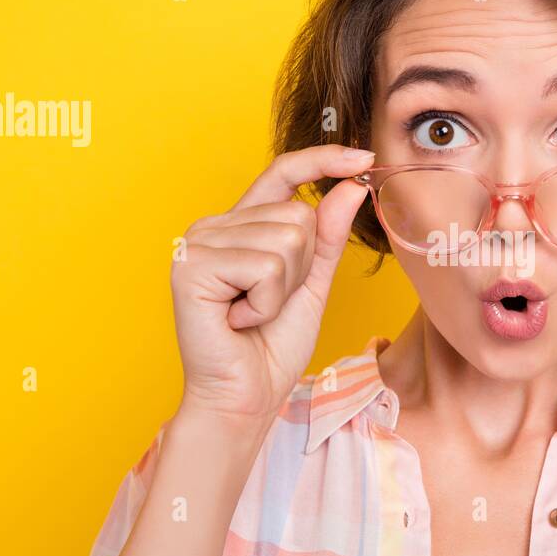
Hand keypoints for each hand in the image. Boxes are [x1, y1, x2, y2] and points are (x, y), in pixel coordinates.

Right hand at [170, 144, 373, 427]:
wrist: (245, 397)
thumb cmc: (272, 347)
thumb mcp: (312, 284)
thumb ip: (328, 237)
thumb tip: (350, 186)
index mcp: (241, 224)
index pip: (282, 173)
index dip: (323, 160)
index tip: (365, 157)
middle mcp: (214, 226)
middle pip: (296, 216)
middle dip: (300, 268)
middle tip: (268, 304)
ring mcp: (198, 243)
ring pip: (286, 240)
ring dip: (282, 289)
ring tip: (252, 314)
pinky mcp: (191, 266)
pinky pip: (264, 266)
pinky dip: (265, 302)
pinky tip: (239, 320)